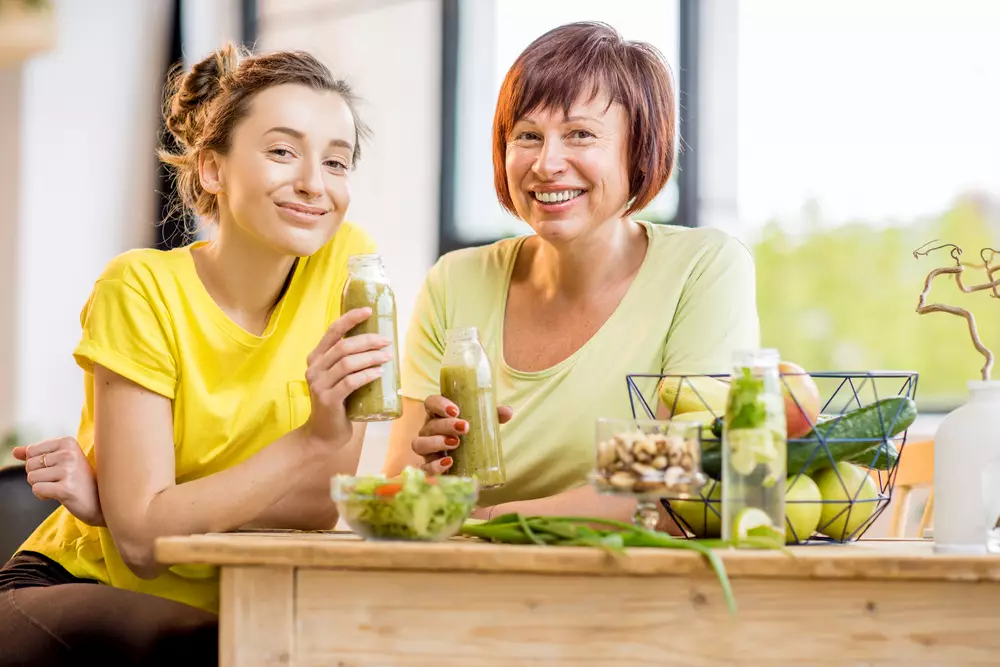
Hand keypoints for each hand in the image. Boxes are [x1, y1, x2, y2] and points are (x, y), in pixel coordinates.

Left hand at [12, 437, 104, 526]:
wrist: (101, 501)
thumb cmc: (79, 480)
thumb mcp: (60, 462)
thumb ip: (37, 454)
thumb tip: (15, 451)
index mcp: (68, 442)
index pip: (31, 451)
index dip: (38, 464)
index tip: (57, 468)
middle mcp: (69, 454)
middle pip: (29, 465)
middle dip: (39, 476)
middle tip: (60, 480)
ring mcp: (68, 470)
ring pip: (31, 478)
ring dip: (42, 486)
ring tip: (61, 486)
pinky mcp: (66, 488)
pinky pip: (37, 490)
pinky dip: (43, 496)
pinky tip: (60, 495)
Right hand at [304, 307, 391, 446]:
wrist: (323, 434)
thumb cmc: (338, 403)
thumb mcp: (339, 378)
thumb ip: (350, 362)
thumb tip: (381, 346)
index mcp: (316, 358)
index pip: (332, 331)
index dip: (350, 318)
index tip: (369, 310)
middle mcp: (314, 368)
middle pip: (343, 346)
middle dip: (368, 340)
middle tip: (387, 341)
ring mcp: (319, 385)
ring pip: (347, 363)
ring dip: (370, 357)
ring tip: (387, 356)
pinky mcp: (328, 400)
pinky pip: (350, 382)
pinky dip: (366, 375)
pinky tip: (379, 373)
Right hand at [412, 395, 512, 473]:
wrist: (468, 464)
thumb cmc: (471, 437)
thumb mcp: (482, 424)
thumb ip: (493, 416)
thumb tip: (507, 412)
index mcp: (438, 415)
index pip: (431, 403)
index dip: (440, 404)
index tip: (456, 410)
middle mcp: (428, 430)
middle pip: (429, 424)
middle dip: (446, 425)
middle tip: (464, 427)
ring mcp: (426, 449)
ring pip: (419, 443)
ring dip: (436, 442)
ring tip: (456, 443)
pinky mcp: (428, 467)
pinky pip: (424, 467)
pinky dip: (435, 465)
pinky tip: (448, 463)